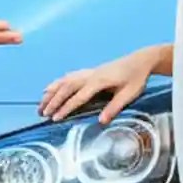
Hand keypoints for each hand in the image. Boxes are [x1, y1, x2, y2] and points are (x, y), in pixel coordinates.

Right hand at [38, 49, 154, 123]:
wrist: (141, 60)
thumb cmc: (136, 78)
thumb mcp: (128, 94)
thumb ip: (114, 107)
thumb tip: (101, 121)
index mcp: (99, 81)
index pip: (78, 97)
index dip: (65, 108)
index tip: (54, 118)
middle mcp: (91, 75)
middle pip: (66, 88)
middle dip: (53, 101)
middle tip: (41, 113)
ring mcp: (89, 72)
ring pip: (65, 81)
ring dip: (52, 91)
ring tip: (41, 103)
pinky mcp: (91, 71)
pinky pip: (70, 76)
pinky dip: (58, 82)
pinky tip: (51, 87)